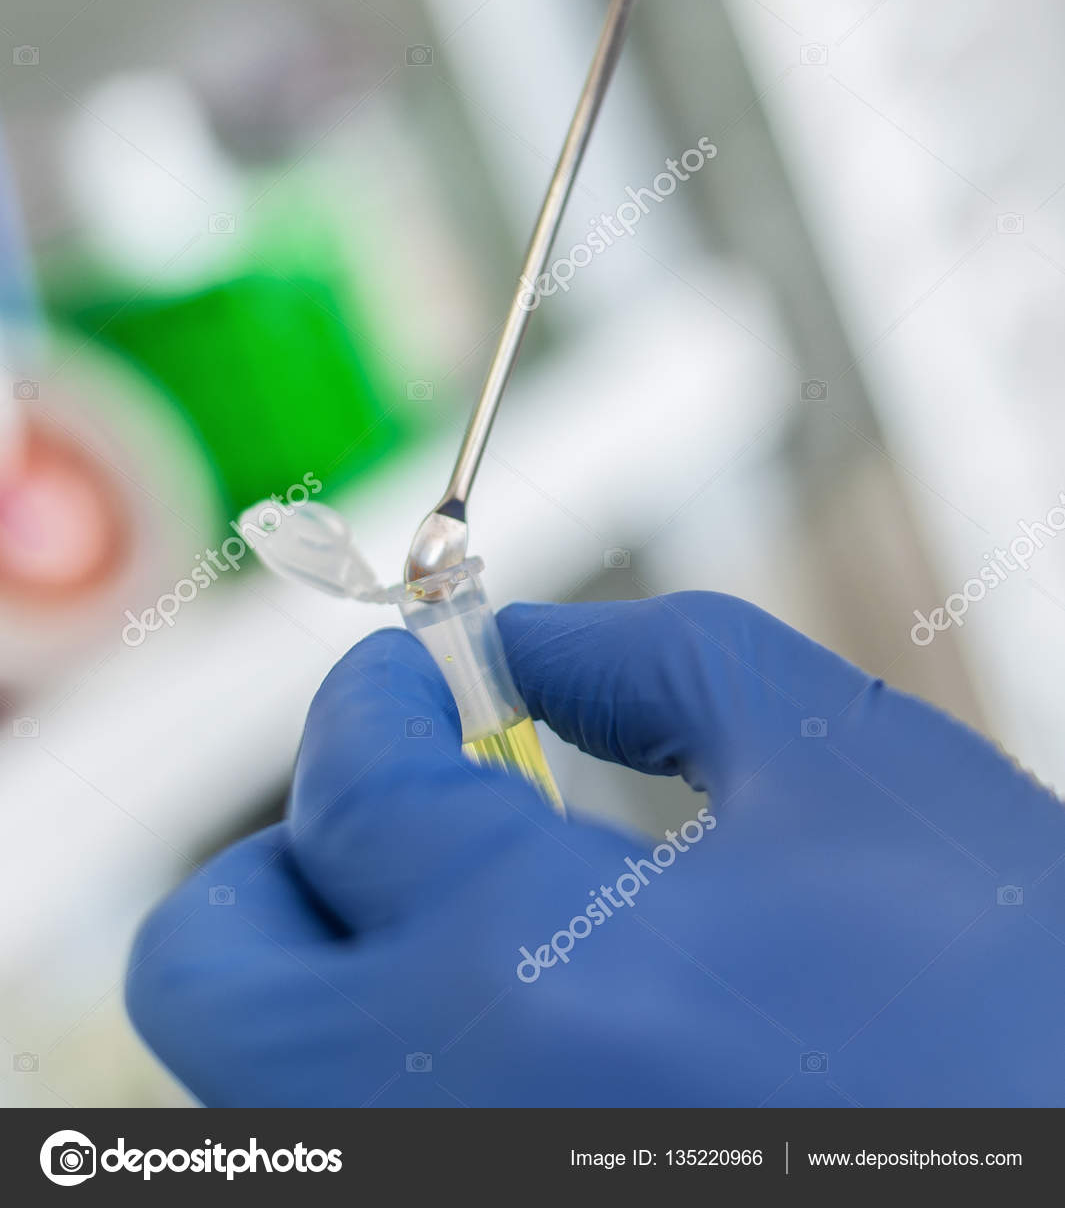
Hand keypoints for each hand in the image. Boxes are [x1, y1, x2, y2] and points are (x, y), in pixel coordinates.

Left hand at [127, 593, 1064, 1105]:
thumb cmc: (1008, 1001)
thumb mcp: (841, 764)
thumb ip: (650, 659)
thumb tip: (525, 644)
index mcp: (516, 972)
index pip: (345, 790)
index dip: (373, 693)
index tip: (413, 669)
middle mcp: (435, 1128)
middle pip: (206, 969)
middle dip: (292, 845)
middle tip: (410, 798)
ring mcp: (457, 1195)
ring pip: (264, 1078)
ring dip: (336, 956)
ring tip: (487, 904)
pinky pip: (368, 1136)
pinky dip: (407, 1054)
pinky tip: (540, 1014)